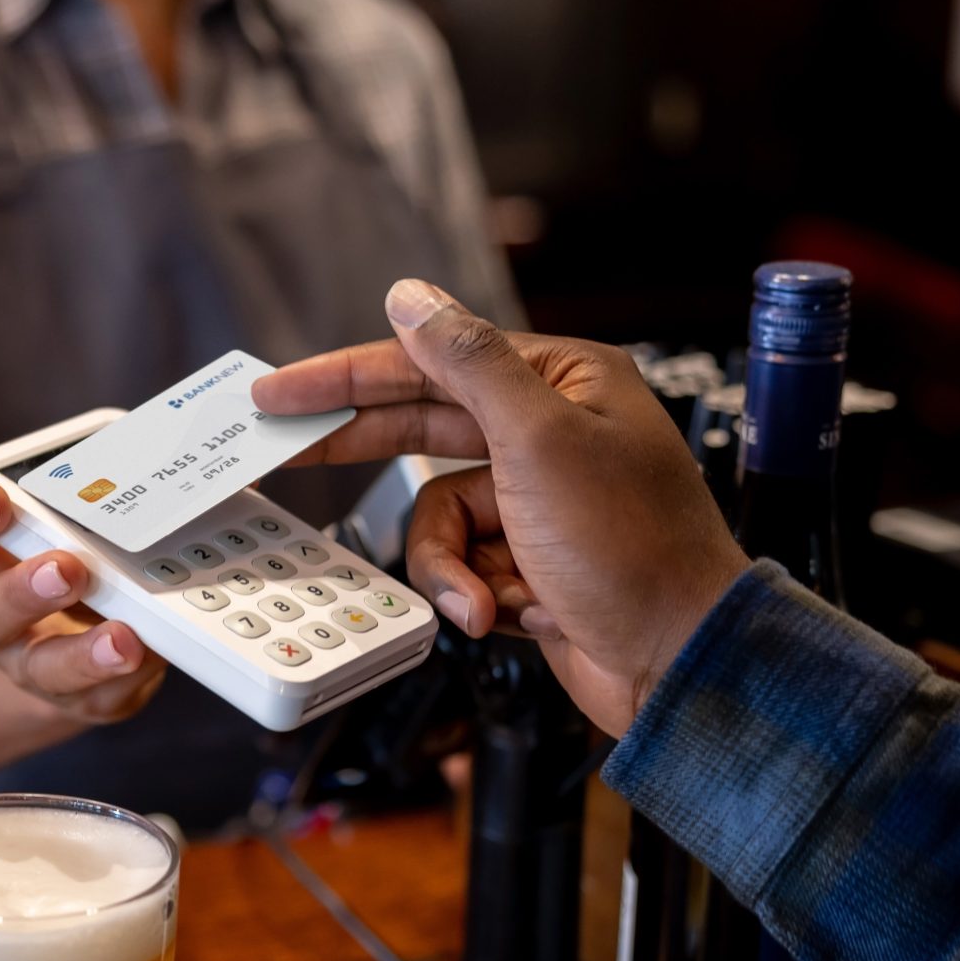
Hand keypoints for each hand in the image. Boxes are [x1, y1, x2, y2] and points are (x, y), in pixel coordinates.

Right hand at [0, 482, 166, 727]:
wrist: (61, 651)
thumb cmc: (57, 560)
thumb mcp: (51, 522)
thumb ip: (77, 492)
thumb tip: (144, 449)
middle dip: (23, 590)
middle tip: (65, 565)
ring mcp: (30, 665)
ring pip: (42, 668)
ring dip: (80, 653)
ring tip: (120, 637)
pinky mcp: (81, 698)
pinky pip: (101, 697)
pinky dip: (130, 677)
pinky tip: (151, 653)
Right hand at [254, 279, 748, 737]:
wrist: (677, 661)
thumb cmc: (634, 548)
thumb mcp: (540, 440)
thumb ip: (467, 362)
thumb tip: (412, 298)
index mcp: (564, 382)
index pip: (434, 360)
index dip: (348, 374)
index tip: (281, 390)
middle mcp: (551, 432)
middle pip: (424, 428)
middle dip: (367, 453)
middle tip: (285, 448)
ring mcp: (538, 501)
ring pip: (437, 514)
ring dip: (451, 564)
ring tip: (483, 596)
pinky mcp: (529, 562)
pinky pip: (461, 565)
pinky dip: (476, 593)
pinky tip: (514, 612)